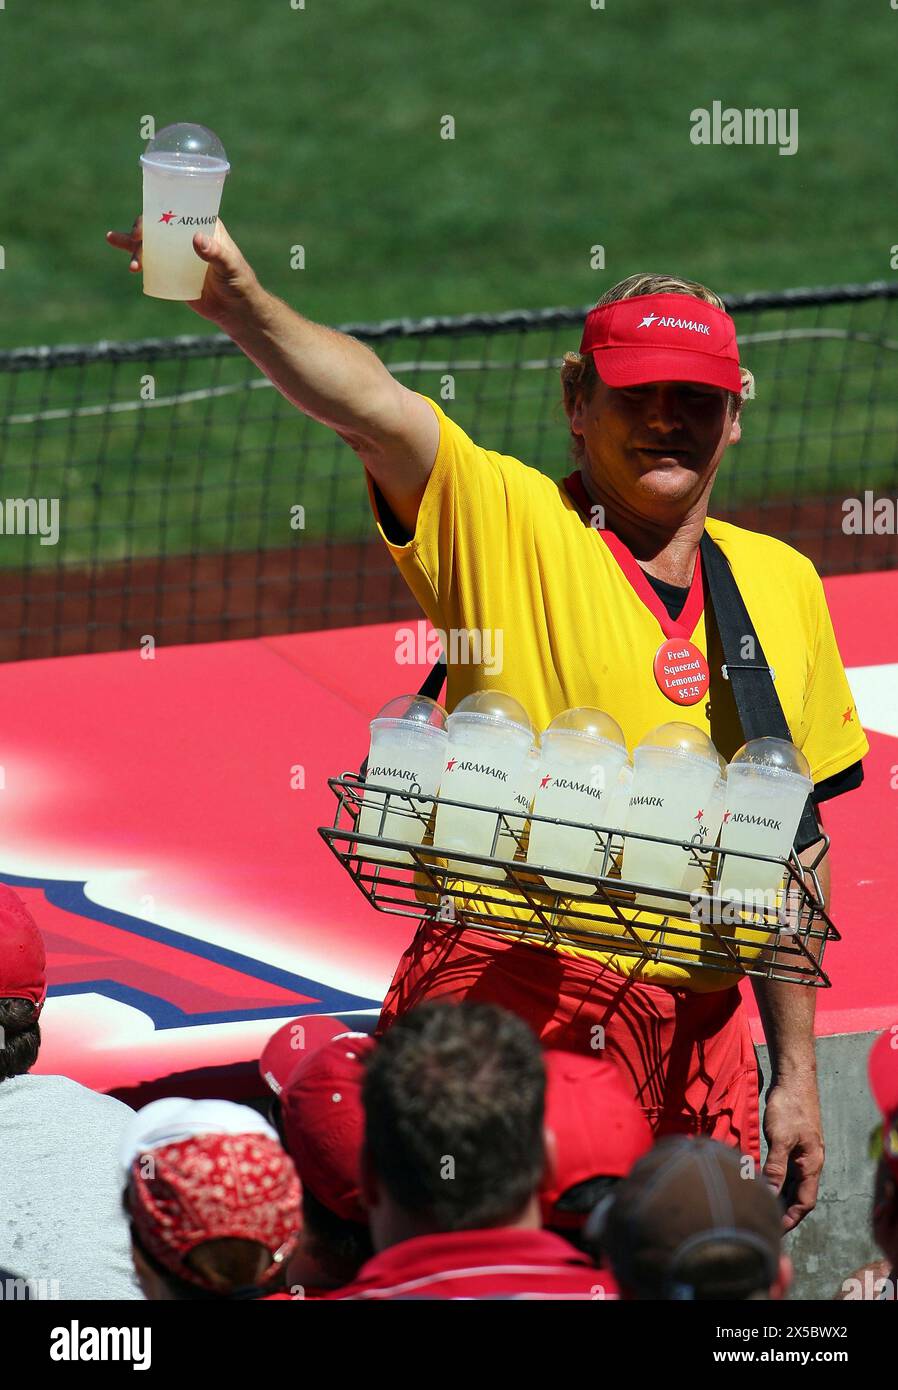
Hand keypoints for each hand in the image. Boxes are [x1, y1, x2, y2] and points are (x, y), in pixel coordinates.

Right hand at [105, 214, 260, 329]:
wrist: (235, 310)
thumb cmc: (238, 282)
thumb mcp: (229, 266)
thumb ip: (215, 253)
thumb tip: (195, 239)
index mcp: (202, 223)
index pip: (177, 208)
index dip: (159, 208)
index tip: (147, 221)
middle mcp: (185, 234)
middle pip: (157, 223)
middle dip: (141, 228)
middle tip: (136, 239)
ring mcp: (176, 252)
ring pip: (148, 240)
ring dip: (131, 241)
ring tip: (118, 244)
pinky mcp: (170, 271)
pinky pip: (149, 260)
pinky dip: (133, 254)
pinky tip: (116, 246)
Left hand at [761, 1076, 823, 1230]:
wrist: (793, 1079)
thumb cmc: (789, 1107)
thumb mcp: (780, 1139)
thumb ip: (775, 1167)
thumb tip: (768, 1194)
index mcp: (812, 1164)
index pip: (805, 1201)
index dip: (791, 1217)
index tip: (775, 1228)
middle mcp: (810, 1162)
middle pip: (799, 1194)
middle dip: (784, 1209)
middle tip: (764, 1220)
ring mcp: (802, 1152)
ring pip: (792, 1181)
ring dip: (779, 1194)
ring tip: (761, 1205)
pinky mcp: (792, 1143)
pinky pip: (786, 1168)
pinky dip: (776, 1178)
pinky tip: (761, 1181)